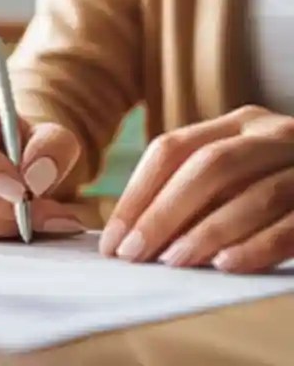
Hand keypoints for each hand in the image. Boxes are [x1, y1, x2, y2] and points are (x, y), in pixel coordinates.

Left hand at [98, 105, 293, 272]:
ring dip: (206, 232)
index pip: (172, 149)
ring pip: (252, 195)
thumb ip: (194, 188)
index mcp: (238, 123)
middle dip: (163, 213)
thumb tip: (129, 233)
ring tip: (172, 262)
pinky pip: (293, 222)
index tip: (113, 240)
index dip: (136, 194)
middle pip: (208, 168)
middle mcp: (273, 134)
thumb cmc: (280, 184)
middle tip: (134, 255)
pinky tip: (226, 265)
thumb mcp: (239, 170)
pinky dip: (258, 245)